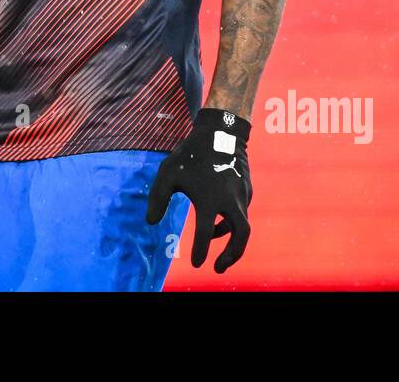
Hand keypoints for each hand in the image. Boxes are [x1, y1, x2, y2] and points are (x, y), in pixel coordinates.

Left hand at [146, 108, 252, 272]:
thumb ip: (157, 198)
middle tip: (219, 267)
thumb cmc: (191, 153)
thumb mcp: (168, 173)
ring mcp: (242, 195)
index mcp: (210, 199)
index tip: (197, 263)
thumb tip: (150, 222)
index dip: (202, 251)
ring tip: (214, 242)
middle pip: (241, 236)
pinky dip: (232, 222)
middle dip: (232, 256)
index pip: (206, 234)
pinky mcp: (248, 190)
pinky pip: (242, 213)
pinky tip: (219, 220)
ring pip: (243, 226)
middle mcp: (230, 200)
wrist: (221, 130)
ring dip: (230, 240)